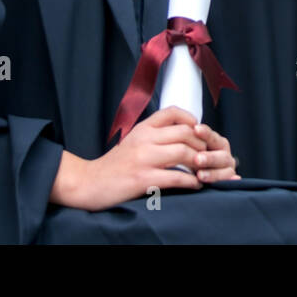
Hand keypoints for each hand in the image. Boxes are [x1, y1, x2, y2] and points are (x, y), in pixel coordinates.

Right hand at [56, 106, 205, 210]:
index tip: (199, 131)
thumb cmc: (115, 164)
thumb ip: (153, 134)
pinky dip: (191, 181)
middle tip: (206, 155)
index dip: (191, 119)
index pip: (172, 112)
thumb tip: (182, 133)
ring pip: (183, 153)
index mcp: (142, 128)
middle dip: (201, 144)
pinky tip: (195, 184)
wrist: (90, 182)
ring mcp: (144, 159)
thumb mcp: (133, 141)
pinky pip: (176, 177)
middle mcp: (144, 139)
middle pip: (185, 133)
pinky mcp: (143, 179)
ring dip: (199, 162)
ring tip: (203, 170)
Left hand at [191, 122, 239, 183]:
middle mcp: (224, 154)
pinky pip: (228, 182)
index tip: (195, 129)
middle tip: (197, 159)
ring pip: (226, 169)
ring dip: (214, 173)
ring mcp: (227, 168)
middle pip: (221, 154)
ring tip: (200, 175)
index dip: (205, 133)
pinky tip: (226, 181)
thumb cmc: (186, 159)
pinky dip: (228, 181)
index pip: (211, 136)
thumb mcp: (187, 148)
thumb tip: (180, 127)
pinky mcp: (228, 181)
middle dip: (209, 157)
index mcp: (215, 142)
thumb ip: (185, 139)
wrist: (194, 180)